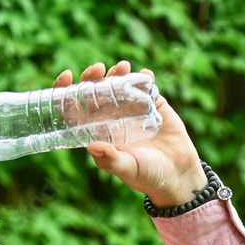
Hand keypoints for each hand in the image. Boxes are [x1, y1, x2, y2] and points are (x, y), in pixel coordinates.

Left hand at [52, 59, 207, 207]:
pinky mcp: (154, 105)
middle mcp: (110, 118)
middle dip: (92, 77)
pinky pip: (147, 86)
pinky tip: (144, 73)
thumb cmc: (146, 176)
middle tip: (97, 69)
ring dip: (117, 73)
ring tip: (122, 67)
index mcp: (97, 132)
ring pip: (118, 85)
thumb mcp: (127, 168)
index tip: (67, 76)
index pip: (75, 109)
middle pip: (95, 91)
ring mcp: (131, 109)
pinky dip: (144, 77)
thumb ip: (110, 160)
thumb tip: (91, 146)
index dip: (66, 92)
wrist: (178, 175)